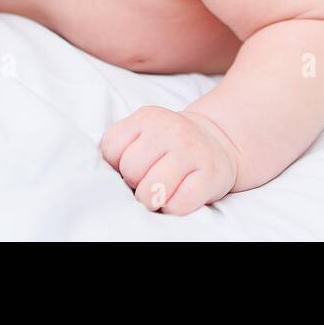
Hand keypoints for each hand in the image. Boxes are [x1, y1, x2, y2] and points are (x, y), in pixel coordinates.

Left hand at [100, 106, 240, 214]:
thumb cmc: (169, 145)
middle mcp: (171, 129)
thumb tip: (106, 180)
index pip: (112, 148)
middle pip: (131, 170)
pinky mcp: (210, 174)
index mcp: (148, 117)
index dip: (117, 164)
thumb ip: (121, 146)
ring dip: (153, 200)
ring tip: (162, 190)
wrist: (217, 141)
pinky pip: (179, 204)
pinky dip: (174, 208)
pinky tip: (179, 195)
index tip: (134, 164)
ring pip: (153, 191)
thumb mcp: (143, 132)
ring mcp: (192, 151)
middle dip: (136, 182)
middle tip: (149, 178)